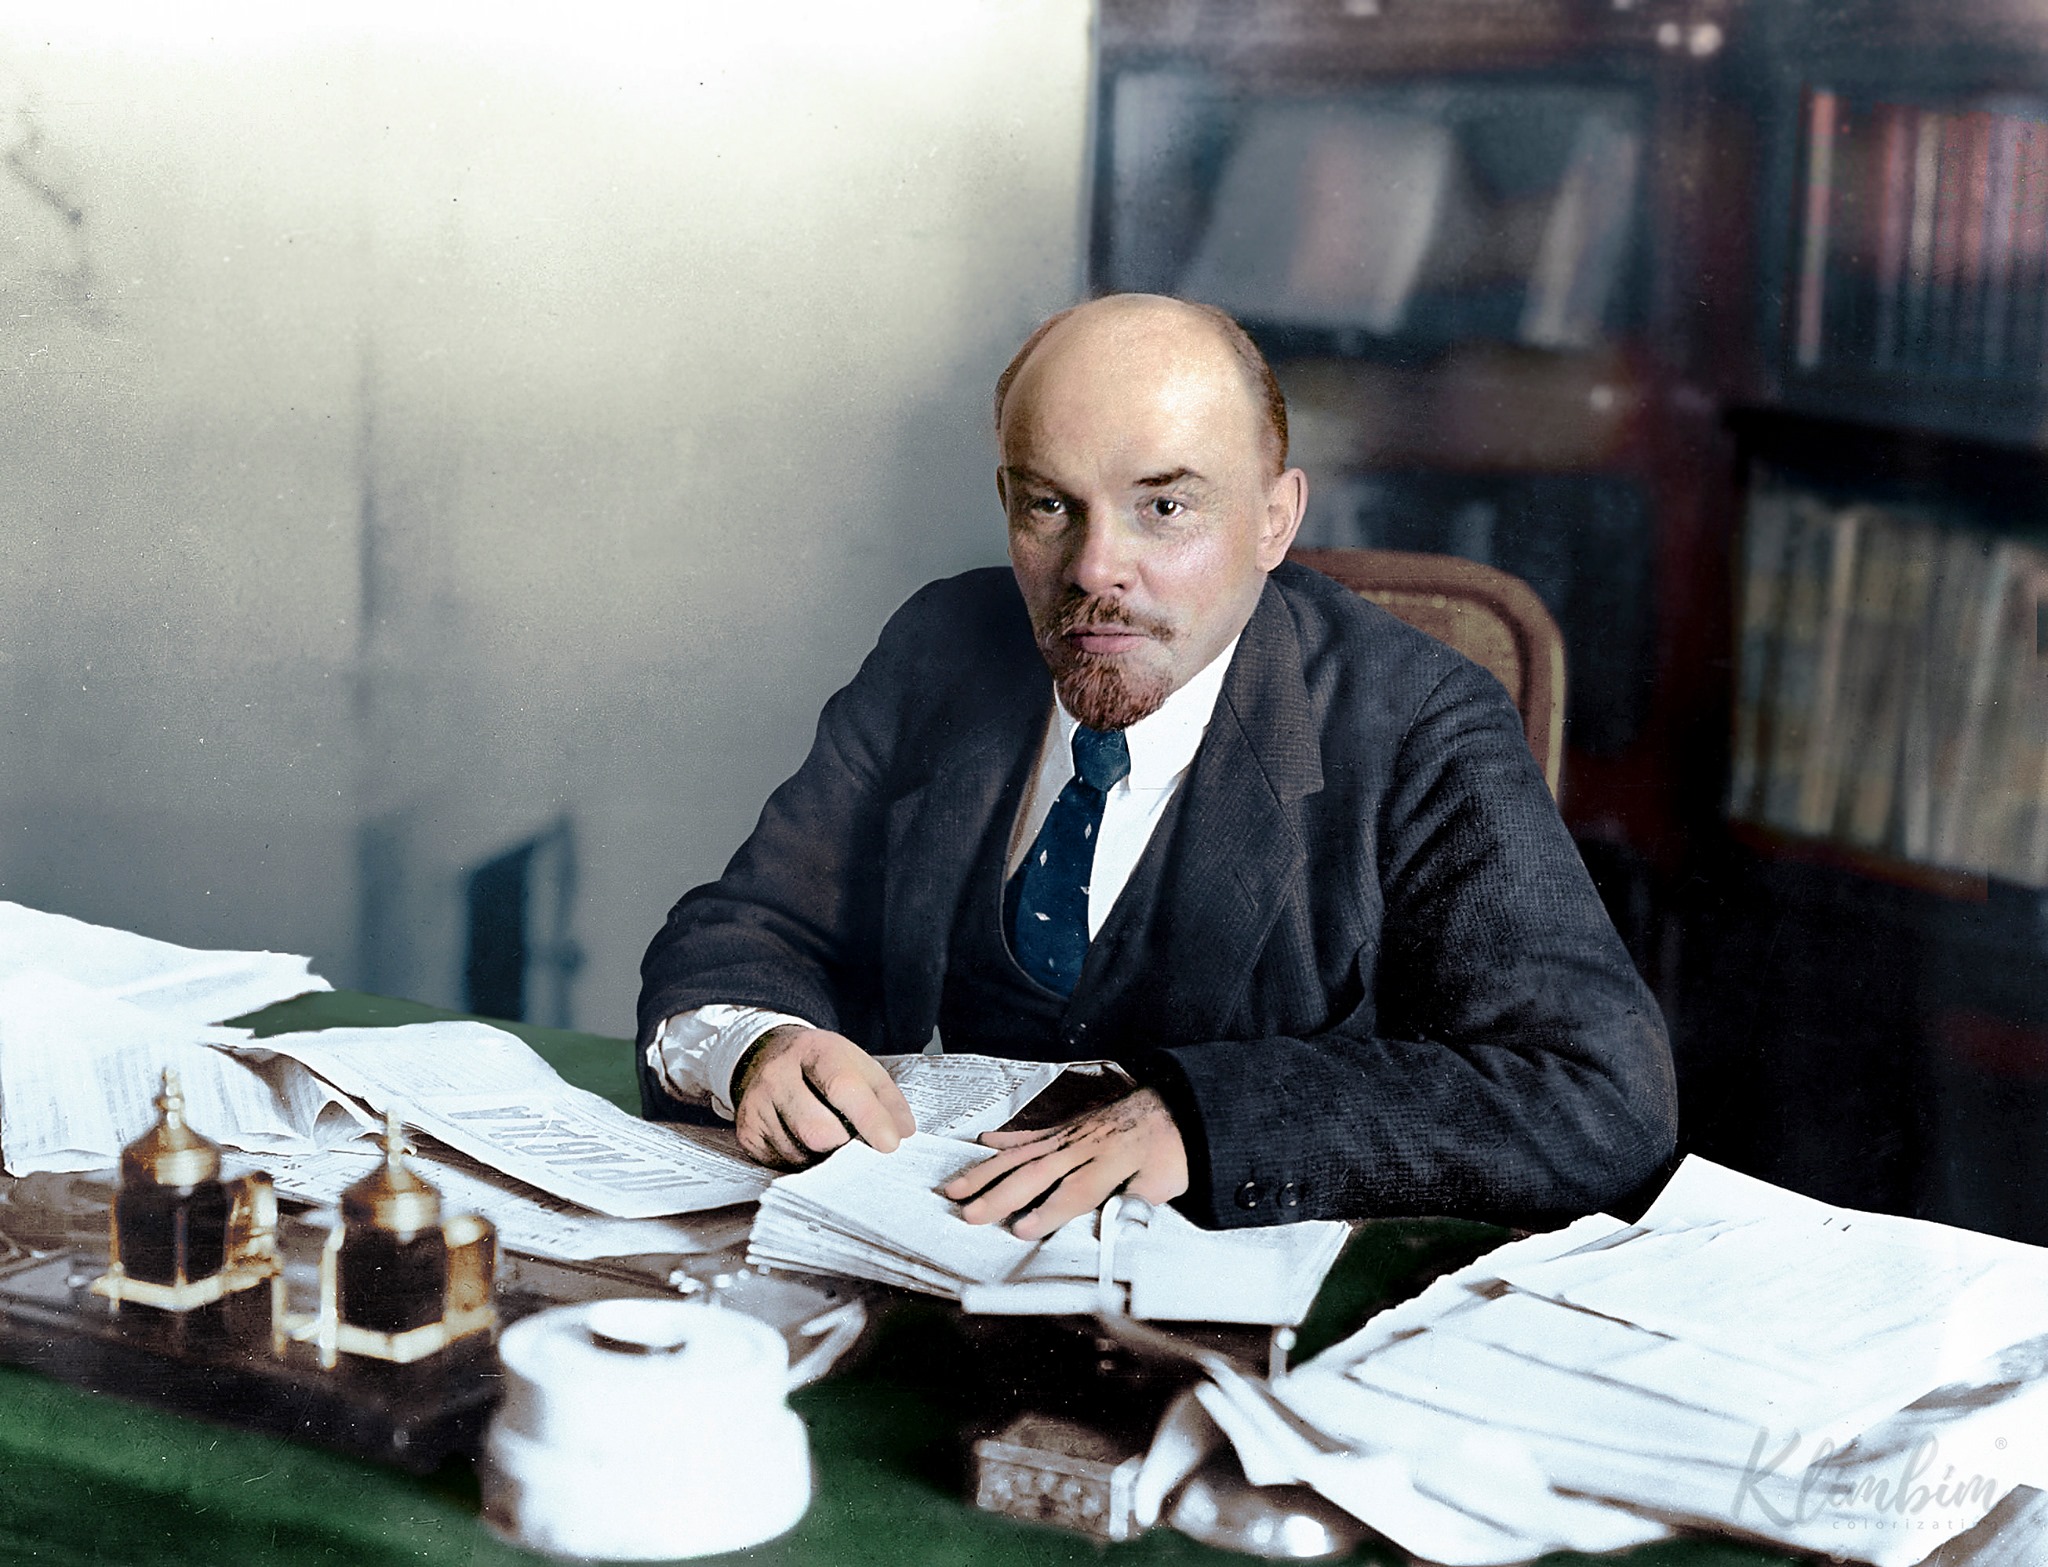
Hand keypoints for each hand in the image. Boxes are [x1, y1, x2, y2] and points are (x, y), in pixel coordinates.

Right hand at [731, 1026, 915, 1167]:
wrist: (768, 1056)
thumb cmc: (823, 1067)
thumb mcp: (860, 1067)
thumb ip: (887, 1099)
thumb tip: (903, 1133)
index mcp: (815, 1052)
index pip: (843, 1087)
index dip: (869, 1119)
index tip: (890, 1144)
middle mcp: (778, 1075)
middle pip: (818, 1132)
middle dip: (843, 1144)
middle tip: (851, 1136)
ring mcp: (756, 1105)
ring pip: (800, 1156)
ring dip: (821, 1157)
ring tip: (823, 1132)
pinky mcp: (746, 1133)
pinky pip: (781, 1166)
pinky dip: (800, 1162)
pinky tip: (800, 1139)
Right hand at [940, 1088, 1187, 1240]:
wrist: (1178, 1105)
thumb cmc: (1172, 1149)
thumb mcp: (1168, 1181)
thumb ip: (1137, 1201)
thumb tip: (1116, 1222)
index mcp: (1109, 1163)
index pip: (1075, 1192)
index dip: (1048, 1212)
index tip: (1022, 1230)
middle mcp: (1083, 1147)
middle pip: (1036, 1174)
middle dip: (1000, 1196)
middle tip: (969, 1214)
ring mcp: (1071, 1135)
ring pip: (1022, 1154)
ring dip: (987, 1171)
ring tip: (956, 1188)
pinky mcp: (1067, 1127)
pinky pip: (1031, 1134)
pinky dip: (1006, 1139)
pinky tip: (984, 1143)